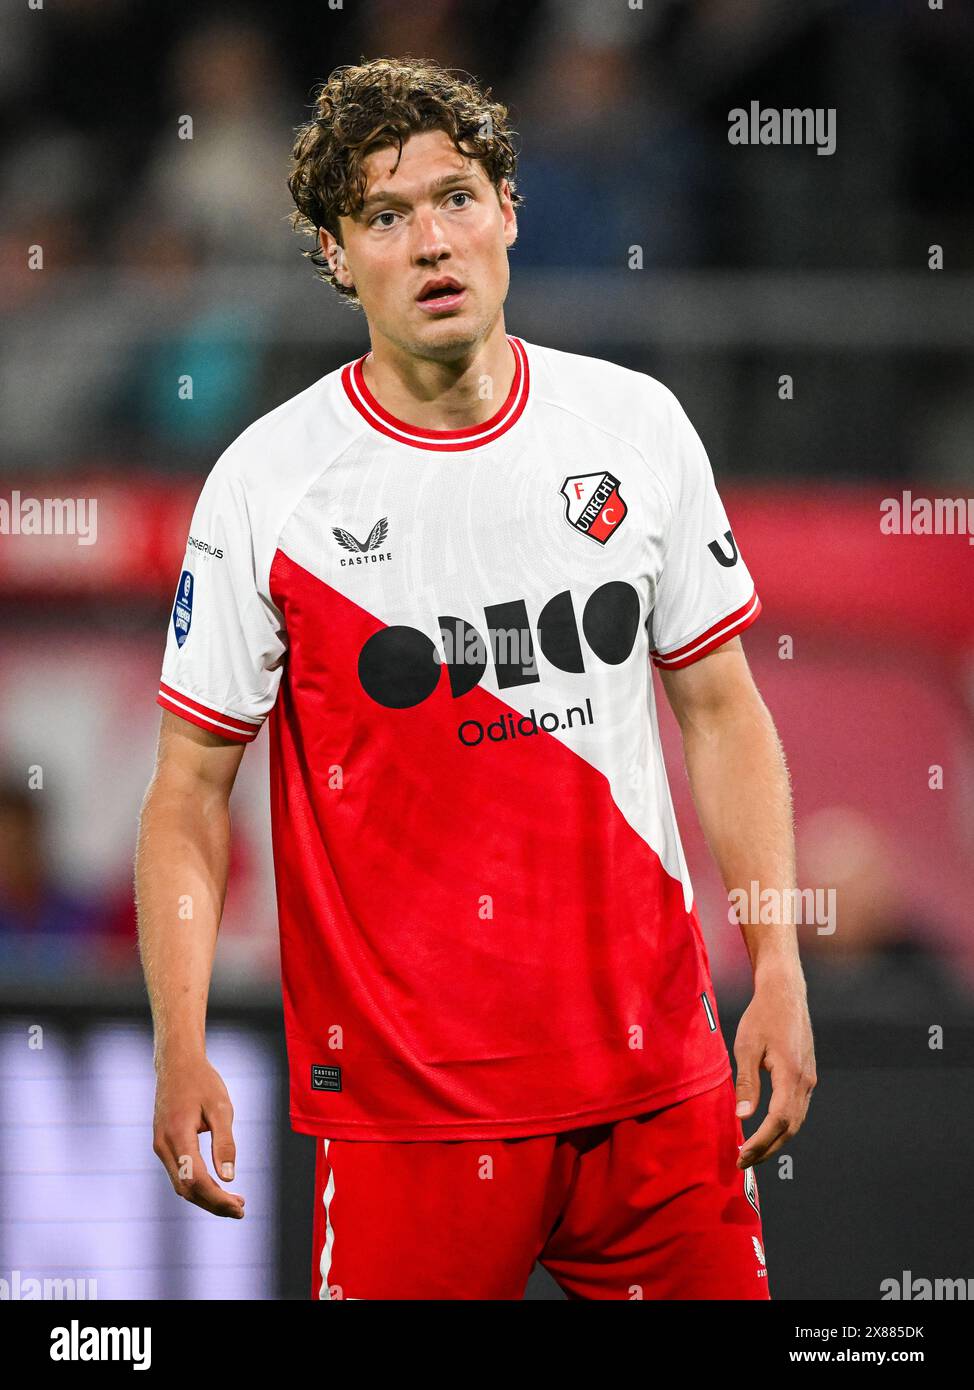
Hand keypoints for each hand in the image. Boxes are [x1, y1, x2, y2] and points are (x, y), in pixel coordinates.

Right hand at [152, 1055, 244, 1216]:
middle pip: (186, 1189)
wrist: (177, 1064)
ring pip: (180, 1185)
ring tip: (234, 1201)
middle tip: (240, 1208)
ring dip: (206, 1197)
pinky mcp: (163, 1144)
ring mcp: (160, 1146)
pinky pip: (178, 1174)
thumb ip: (225, 1142)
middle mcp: (164, 1145)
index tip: (239, 1207)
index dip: (217, 1198)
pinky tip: (217, 1185)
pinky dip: (197, 1185)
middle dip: (213, 1204)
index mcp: (178, 1135)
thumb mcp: (221, 1107)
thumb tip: (229, 1178)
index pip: (196, 1180)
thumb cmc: (203, 1082)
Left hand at [733, 960, 815, 1168]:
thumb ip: (747, 1083)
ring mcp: (809, 1079)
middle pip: (790, 1128)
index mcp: (791, 1075)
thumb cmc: (762, 1016)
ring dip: (775, 1139)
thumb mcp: (747, 1047)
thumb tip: (743, 1117)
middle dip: (767, 1148)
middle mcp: (806, 1081)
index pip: (778, 1121)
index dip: (761, 1142)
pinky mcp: (807, 1075)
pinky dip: (782, 1125)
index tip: (742, 1155)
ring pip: (796, 1120)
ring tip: (752, 1151)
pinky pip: (797, 1108)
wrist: (785, 992)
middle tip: (743, 1161)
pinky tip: (766, 1129)